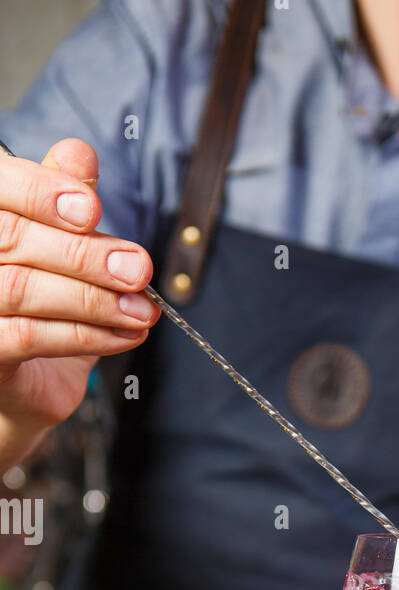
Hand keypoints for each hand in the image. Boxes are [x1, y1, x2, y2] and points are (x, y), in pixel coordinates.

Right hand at [0, 138, 158, 451]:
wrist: (25, 383)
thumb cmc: (39, 302)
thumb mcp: (56, 241)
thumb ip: (62, 195)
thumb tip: (79, 153)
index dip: (41, 192)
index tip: (92, 208)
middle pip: (14, 238)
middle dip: (85, 254)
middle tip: (139, 268)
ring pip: (23, 288)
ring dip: (94, 299)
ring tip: (141, 309)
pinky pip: (31, 337)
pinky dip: (87, 335)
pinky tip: (125, 334)